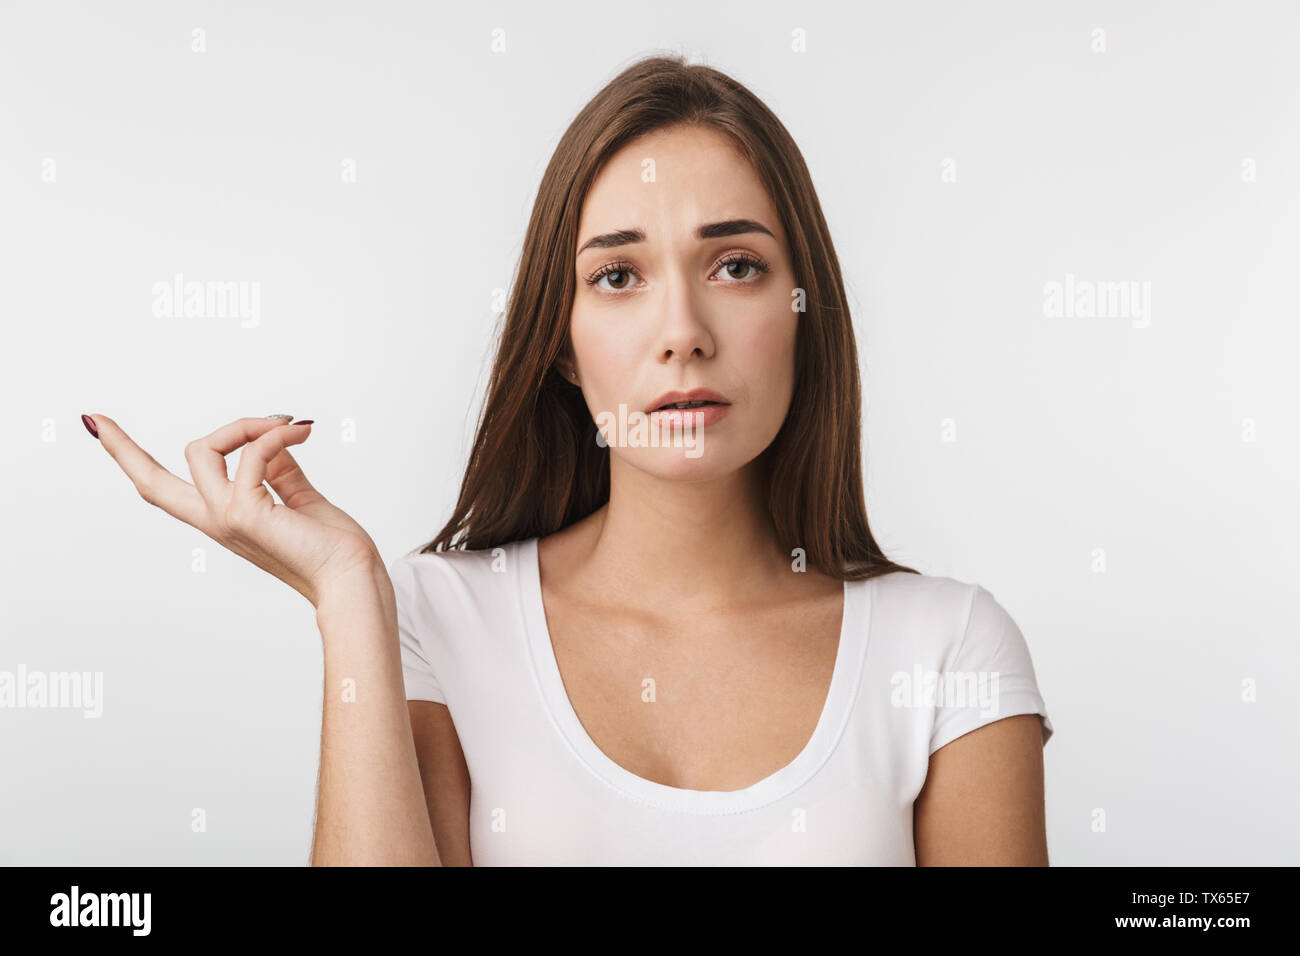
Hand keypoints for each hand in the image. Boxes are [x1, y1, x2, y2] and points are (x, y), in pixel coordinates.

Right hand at [85, 414, 383, 607]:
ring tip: (289, 425)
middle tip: (101, 416)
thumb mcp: (299, 499)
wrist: (353, 578)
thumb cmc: (333, 547)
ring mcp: (226, 518)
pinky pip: (254, 452)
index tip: (98, 426)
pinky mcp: (246, 513)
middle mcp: (216, 520)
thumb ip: (280, 471)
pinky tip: (302, 433)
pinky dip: (277, 433)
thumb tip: (270, 440)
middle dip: (122, 447)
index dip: (130, 458)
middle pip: (151, 482)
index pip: (166, 490)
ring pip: (202, 450)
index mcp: (224, 518)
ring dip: (248, 424)